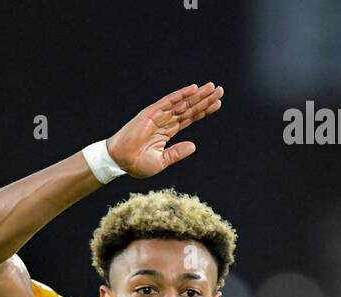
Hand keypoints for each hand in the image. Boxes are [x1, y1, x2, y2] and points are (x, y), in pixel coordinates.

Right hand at [107, 83, 223, 178]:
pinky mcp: (151, 112)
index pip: (189, 118)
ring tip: (212, 88)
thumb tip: (194, 146)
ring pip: (182, 102)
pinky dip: (181, 94)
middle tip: (220, 90)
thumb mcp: (162, 161)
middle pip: (189, 108)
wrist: (120, 161)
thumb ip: (177, 153)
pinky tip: (193, 89)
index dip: (203, 111)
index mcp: (168, 132)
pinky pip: (169, 101)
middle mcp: (165, 121)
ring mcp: (159, 115)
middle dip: (205, 99)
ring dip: (197, 95)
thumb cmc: (136, 164)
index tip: (217, 104)